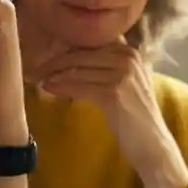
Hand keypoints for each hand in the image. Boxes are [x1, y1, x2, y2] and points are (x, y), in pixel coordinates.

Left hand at [30, 38, 176, 170]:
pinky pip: (79, 85)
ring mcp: (123, 74)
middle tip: (35, 70)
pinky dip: (61, 86)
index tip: (47, 58)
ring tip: (38, 79)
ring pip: (78, 69)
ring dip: (53, 74)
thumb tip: (69, 59)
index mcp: (130, 51)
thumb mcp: (125, 82)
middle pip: (81, 53)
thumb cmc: (134, 117)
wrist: (152, 144)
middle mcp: (128, 57)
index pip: (90, 43)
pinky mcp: (114, 93)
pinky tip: (48, 88)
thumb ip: (106, 66)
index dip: (66, 49)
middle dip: (54, 62)